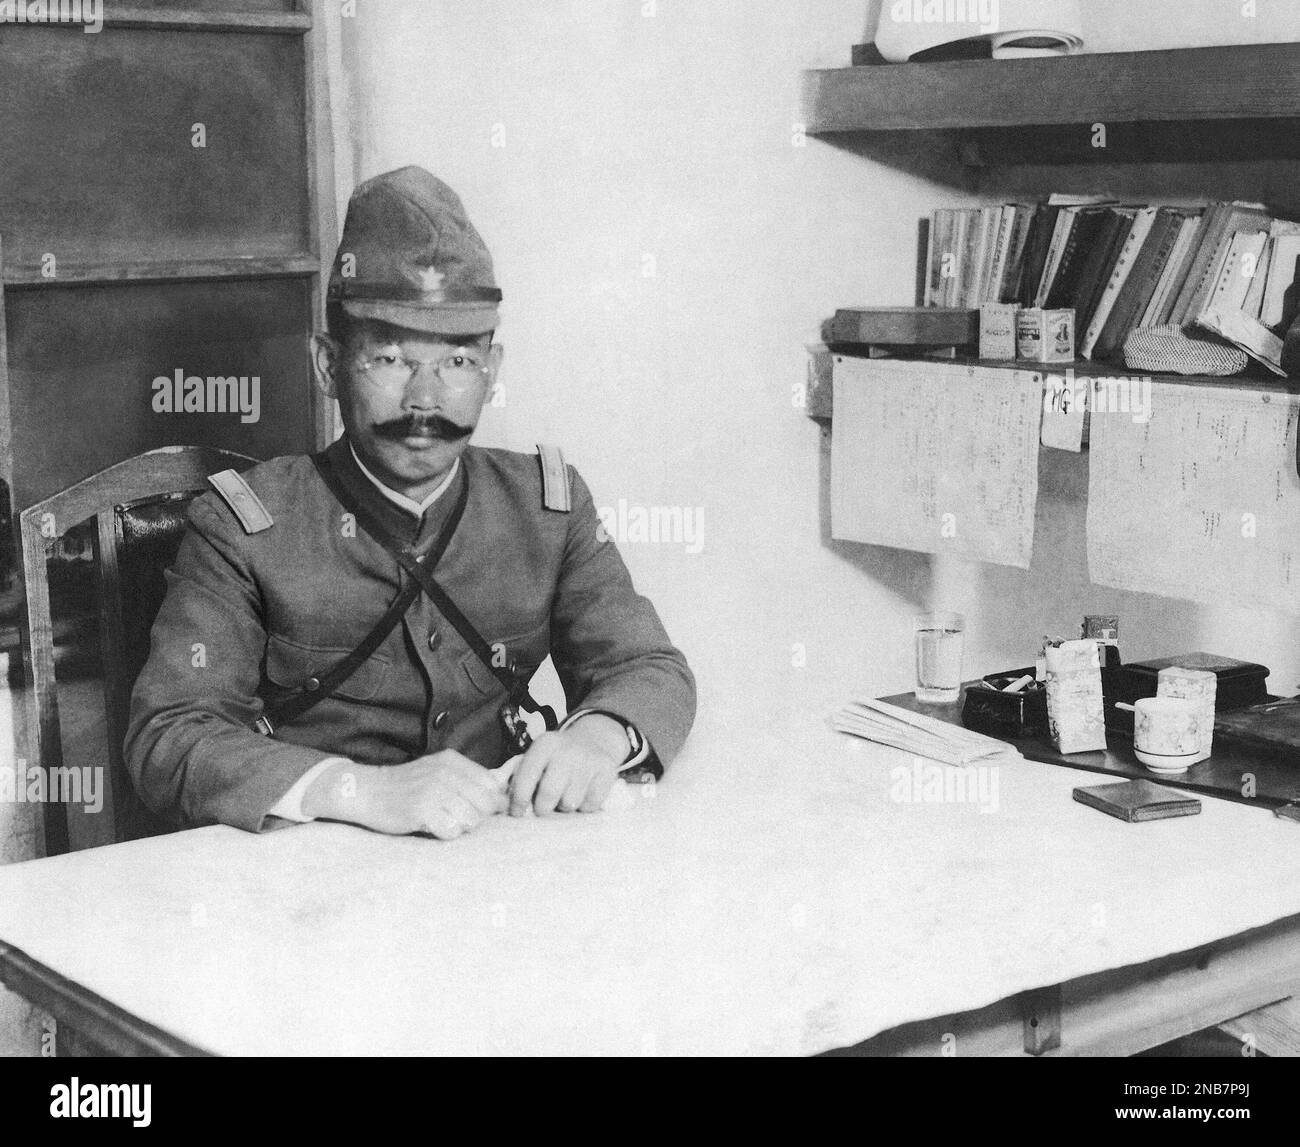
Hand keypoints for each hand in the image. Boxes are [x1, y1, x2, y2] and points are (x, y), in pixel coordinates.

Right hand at [304, 751, 506, 838]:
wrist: (368, 791)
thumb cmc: (407, 786)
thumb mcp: (437, 771)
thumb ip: (466, 779)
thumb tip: (502, 796)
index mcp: (452, 760)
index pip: (491, 784)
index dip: (490, 802)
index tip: (479, 810)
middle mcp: (445, 772)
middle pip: (485, 804)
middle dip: (477, 816)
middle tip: (458, 818)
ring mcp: (433, 790)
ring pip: (471, 819)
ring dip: (462, 826)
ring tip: (445, 822)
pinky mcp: (422, 810)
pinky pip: (452, 831)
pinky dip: (447, 833)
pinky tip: (434, 827)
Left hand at [508, 716, 627, 816]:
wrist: (593, 740)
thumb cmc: (556, 758)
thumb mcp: (539, 757)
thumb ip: (523, 778)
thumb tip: (511, 806)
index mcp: (545, 744)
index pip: (528, 775)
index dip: (519, 798)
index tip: (516, 812)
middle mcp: (568, 750)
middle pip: (549, 792)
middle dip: (542, 808)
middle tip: (542, 809)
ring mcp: (589, 760)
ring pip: (570, 803)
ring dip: (564, 806)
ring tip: (565, 795)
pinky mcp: (608, 772)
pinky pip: (590, 805)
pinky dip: (584, 806)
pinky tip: (582, 793)